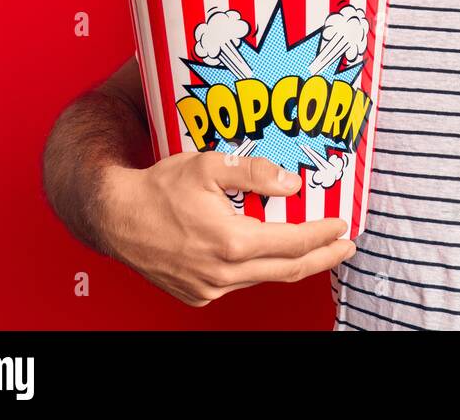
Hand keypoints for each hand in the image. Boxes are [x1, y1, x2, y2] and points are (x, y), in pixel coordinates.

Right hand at [96, 151, 355, 307]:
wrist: (114, 217)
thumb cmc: (158, 189)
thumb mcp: (208, 165)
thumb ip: (254, 173)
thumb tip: (290, 184)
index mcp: (232, 242)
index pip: (295, 244)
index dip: (324, 236)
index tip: (343, 227)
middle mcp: (223, 272)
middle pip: (289, 269)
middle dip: (323, 257)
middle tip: (345, 246)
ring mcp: (210, 288)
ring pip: (263, 276)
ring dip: (292, 263)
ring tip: (312, 248)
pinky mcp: (197, 294)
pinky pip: (237, 283)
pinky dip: (258, 269)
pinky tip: (265, 253)